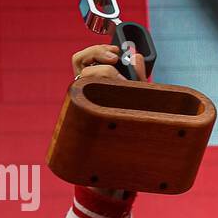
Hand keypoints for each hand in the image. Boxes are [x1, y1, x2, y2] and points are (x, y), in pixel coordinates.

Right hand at [69, 43, 137, 202]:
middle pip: (81, 63)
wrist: (118, 168)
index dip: (97, 50)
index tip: (116, 51)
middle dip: (102, 61)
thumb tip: (137, 56)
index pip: (83, 59)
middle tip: (118, 66)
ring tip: (119, 84)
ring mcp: (81, 105)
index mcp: (93, 84)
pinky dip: (96, 93)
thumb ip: (137, 77)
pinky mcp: (80, 119)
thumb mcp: (137, 100)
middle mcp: (83, 93)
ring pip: (82, 77)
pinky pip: (82, 101)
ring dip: (102, 74)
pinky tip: (111, 96)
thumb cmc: (127, 133)